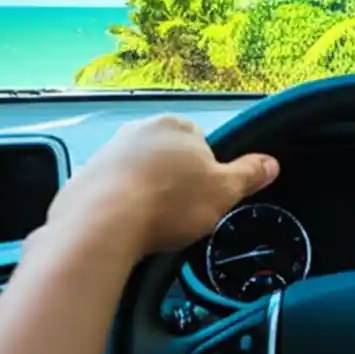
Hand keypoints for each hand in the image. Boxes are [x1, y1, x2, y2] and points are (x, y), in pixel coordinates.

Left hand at [46, 114, 278, 256]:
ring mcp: (107, 151)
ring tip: (150, 225)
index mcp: (176, 125)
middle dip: (173, 180)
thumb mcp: (224, 191)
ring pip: (137, 172)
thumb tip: (271, 162)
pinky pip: (109, 190)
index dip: (205, 172)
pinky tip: (123, 228)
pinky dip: (117, 206)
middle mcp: (139, 129)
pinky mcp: (83, 176)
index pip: (201, 143)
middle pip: (167, 156)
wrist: (102, 223)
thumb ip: (249, 174)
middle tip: (178, 213)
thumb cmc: (170, 203)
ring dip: (144, 192)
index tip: (202, 197)